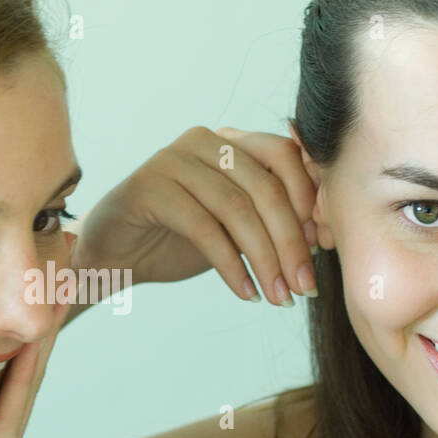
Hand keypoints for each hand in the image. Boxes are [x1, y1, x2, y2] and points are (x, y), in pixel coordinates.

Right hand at [71, 125, 322, 303]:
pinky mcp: (147, 186)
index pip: (286, 156)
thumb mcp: (234, 229)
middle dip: (291, 242)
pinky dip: (231, 266)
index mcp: (230, 140)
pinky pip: (204, 228)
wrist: (113, 257)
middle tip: (306, 287)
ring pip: (237, 208)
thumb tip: (322, 238)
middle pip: (265, 186)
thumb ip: (271, 222)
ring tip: (279, 298)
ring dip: (265, 260)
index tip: (324, 250)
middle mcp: (204, 140)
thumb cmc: (177, 241)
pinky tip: (246, 293)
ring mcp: (172, 158)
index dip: (311, 201)